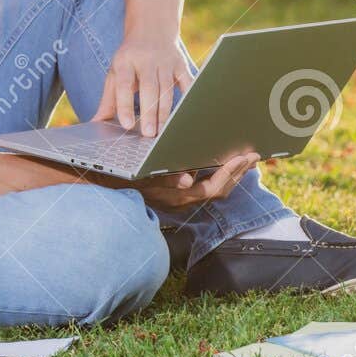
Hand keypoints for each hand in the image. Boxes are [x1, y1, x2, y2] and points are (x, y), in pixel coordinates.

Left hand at [92, 37, 192, 136]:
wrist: (151, 29)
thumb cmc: (129, 59)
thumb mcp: (114, 73)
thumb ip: (108, 99)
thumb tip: (95, 122)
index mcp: (125, 61)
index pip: (124, 84)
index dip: (125, 105)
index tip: (126, 124)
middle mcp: (146, 59)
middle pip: (149, 88)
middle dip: (149, 112)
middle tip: (148, 134)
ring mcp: (165, 61)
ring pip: (167, 88)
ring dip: (165, 111)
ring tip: (162, 131)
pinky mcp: (181, 64)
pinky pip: (187, 82)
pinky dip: (187, 97)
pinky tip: (184, 115)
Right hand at [123, 149, 261, 210]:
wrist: (102, 185)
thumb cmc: (119, 177)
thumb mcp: (139, 175)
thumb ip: (163, 179)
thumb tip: (188, 180)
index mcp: (175, 197)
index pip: (211, 188)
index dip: (229, 173)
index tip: (243, 157)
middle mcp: (181, 201)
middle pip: (219, 190)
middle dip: (237, 173)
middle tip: (253, 155)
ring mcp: (179, 198)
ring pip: (214, 189)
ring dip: (231, 174)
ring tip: (244, 159)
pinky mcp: (176, 193)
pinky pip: (205, 185)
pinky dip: (218, 174)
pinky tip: (222, 163)